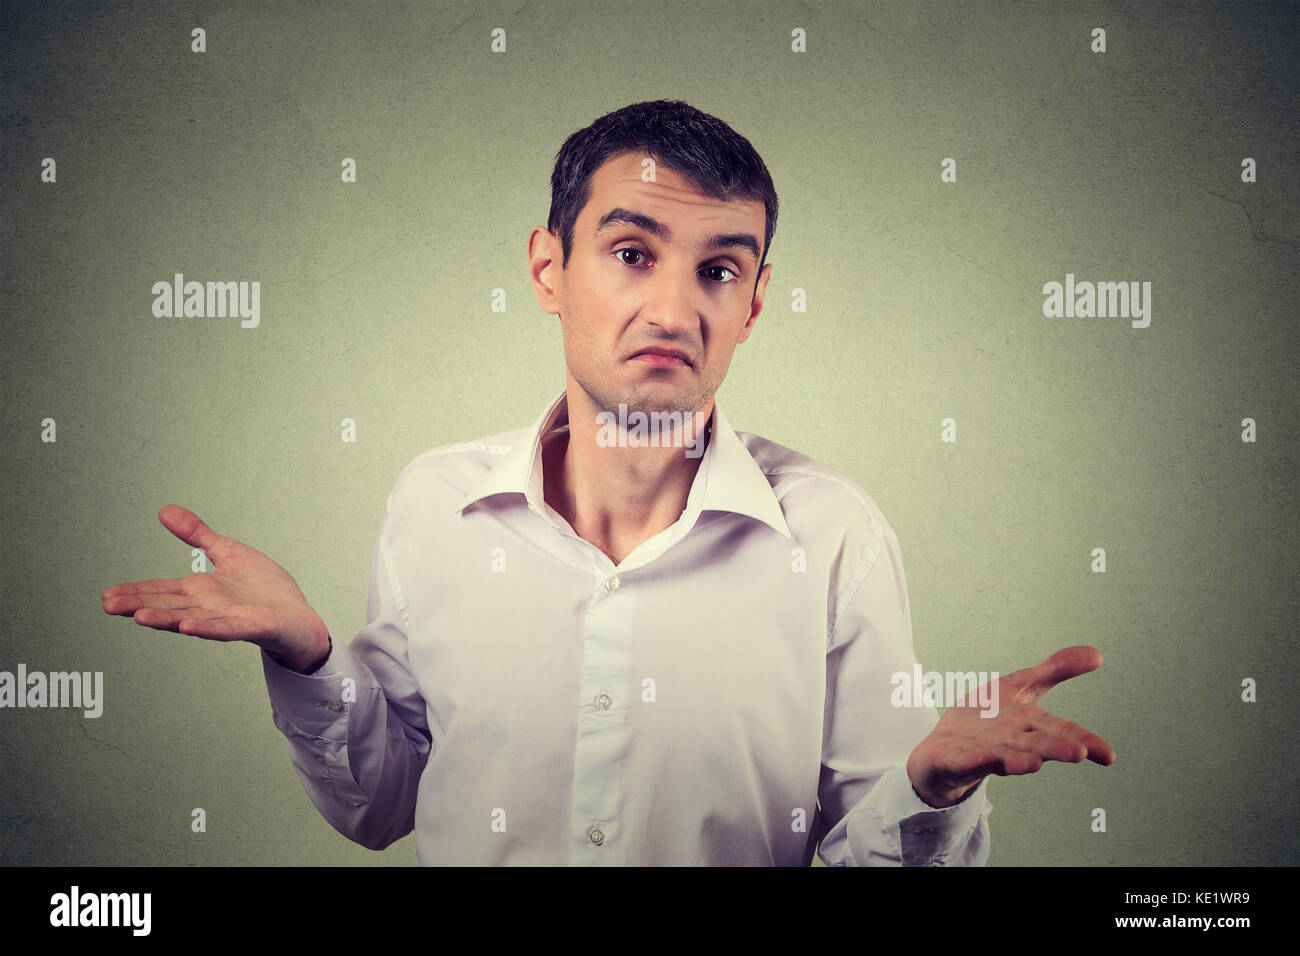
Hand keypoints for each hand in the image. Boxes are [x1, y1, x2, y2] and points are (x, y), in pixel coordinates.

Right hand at [101, 505, 330, 673]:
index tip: (106, 595)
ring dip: (166, 619)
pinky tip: (188, 627)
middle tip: (108, 606)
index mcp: (200, 591)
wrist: (297, 613)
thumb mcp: (227, 552)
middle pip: (168, 606)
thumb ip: (197, 534)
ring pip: (191, 619)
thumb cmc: (263, 587)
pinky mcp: (250, 627)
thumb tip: (164, 510)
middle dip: (139, 606)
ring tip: (139, 617)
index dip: (135, 592)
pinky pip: (226, 629)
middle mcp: (208, 607)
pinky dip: (207, 628)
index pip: (161, 591)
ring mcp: (227, 619)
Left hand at [905, 645, 1114, 807]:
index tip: (1109, 756)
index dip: (1085, 741)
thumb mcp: (1019, 687)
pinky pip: (965, 761)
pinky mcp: (954, 759)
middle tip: (1078, 753)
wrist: (942, 749)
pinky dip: (975, 761)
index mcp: (1028, 726)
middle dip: (1055, 749)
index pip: (1061, 731)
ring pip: (1004, 757)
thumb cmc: (987, 719)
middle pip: (1036, 744)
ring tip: (1035, 763)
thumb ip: (1054, 671)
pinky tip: (985, 758)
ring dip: (1019, 761)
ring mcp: (982, 753)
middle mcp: (1010, 743)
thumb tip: (1098, 654)